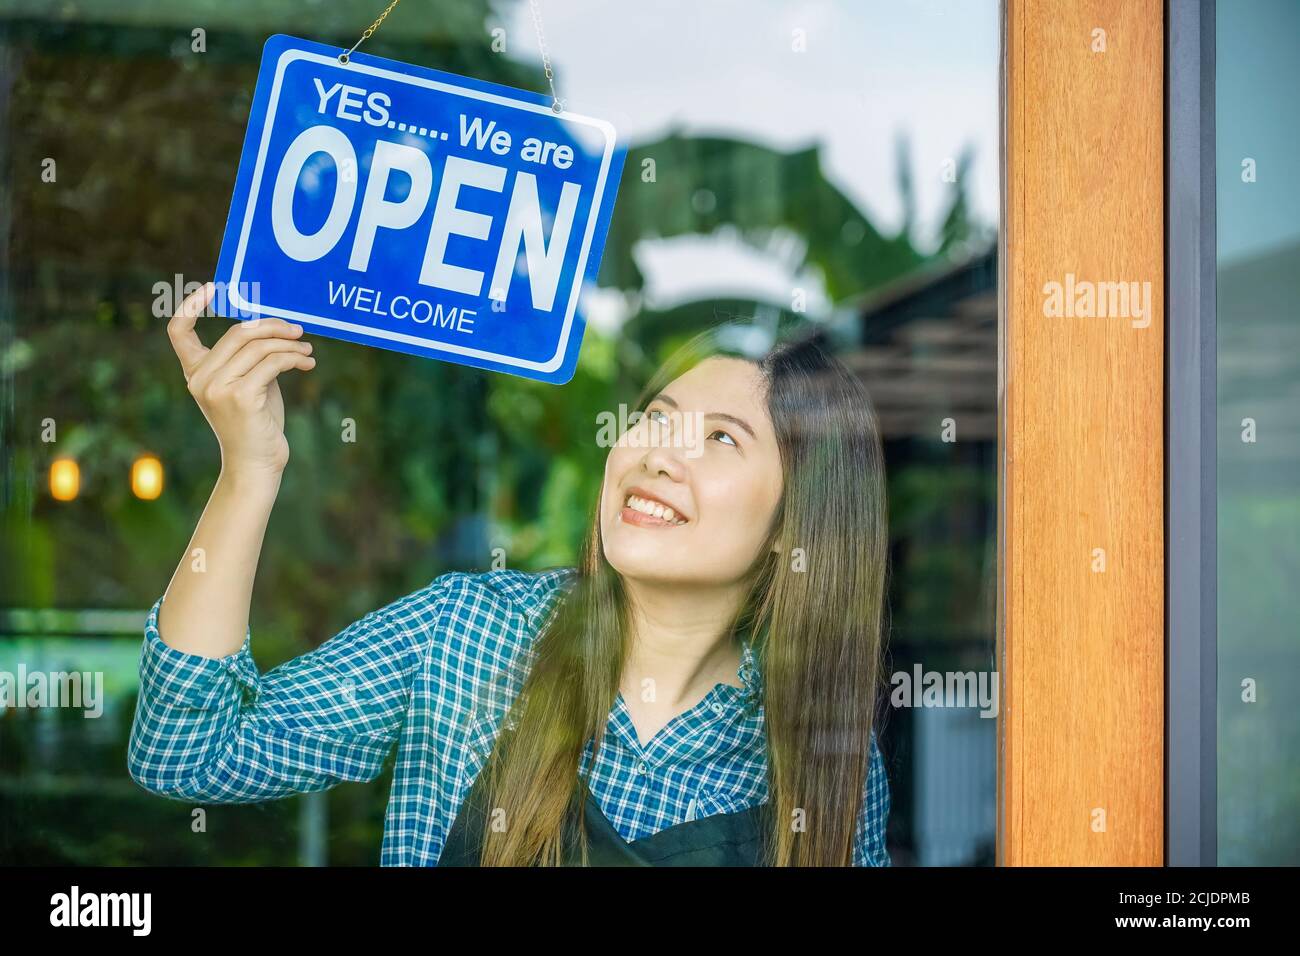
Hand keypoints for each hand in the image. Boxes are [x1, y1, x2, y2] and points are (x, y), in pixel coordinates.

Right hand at [167, 282, 315, 478]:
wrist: (256, 464)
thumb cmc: (257, 424)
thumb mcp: (249, 384)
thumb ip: (251, 358)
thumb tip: (276, 327)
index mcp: (195, 373)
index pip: (178, 332)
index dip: (190, 305)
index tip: (212, 288)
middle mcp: (200, 379)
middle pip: (238, 332)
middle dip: (272, 326)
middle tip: (297, 330)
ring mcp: (218, 387)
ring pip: (259, 347)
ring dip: (289, 344)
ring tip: (307, 351)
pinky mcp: (240, 397)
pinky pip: (272, 363)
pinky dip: (294, 359)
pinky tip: (307, 364)